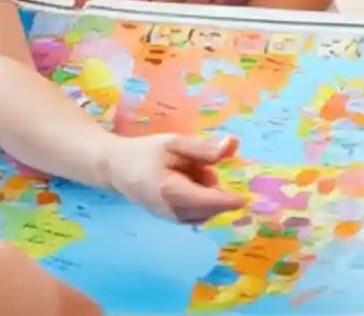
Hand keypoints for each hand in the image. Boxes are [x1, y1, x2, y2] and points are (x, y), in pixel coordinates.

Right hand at [103, 134, 247, 222]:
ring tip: (188, 172)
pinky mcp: (176, 221)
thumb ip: (204, 148)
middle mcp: (174, 212)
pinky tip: (186, 183)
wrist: (117, 169)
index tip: (246, 190)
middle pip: (213, 205)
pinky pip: (201, 212)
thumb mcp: (174, 143)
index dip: (233, 197)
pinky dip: (202, 198)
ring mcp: (174, 220)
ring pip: (209, 210)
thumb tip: (233, 145)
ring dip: (208, 192)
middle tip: (196, 165)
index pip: (212, 202)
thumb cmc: (146, 152)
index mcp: (172, 192)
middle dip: (215, 186)